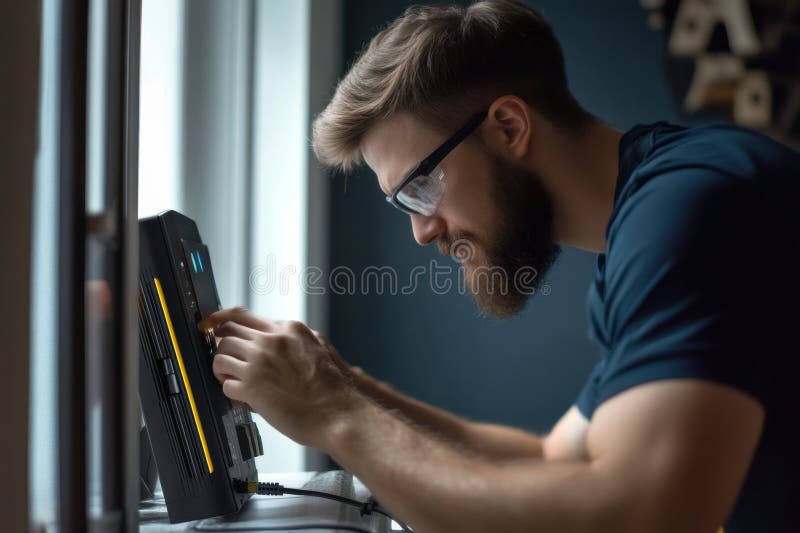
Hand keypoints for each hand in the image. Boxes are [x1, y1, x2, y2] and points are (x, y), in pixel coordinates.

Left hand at [202, 307, 358, 448]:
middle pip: (227, 331)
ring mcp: (259, 363)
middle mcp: (271, 341)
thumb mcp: (319, 347)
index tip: (214, 325)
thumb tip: (273, 338)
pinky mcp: (251, 387)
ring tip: (234, 380)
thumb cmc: (334, 387)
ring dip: (222, 369)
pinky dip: (231, 392)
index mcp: (288, 329)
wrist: (342, 412)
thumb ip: (293, 339)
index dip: (224, 321)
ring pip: (220, 354)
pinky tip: (244, 398)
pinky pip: (226, 384)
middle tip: (222, 356)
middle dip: (221, 344)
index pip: (243, 316)